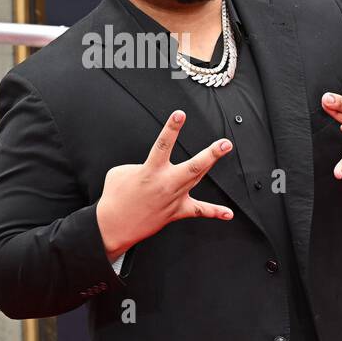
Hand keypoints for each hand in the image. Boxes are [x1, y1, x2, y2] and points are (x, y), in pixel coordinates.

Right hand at [96, 110, 233, 260]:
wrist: (113, 226)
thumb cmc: (115, 197)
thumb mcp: (121, 172)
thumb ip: (140, 164)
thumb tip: (151, 165)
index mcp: (150, 171)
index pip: (163, 145)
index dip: (172, 128)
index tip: (180, 114)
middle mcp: (166, 183)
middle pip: (193, 166)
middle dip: (210, 154)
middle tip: (224, 143)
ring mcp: (174, 197)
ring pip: (197, 178)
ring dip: (211, 163)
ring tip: (224, 150)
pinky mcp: (177, 211)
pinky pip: (199, 211)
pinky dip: (215, 212)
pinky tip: (228, 214)